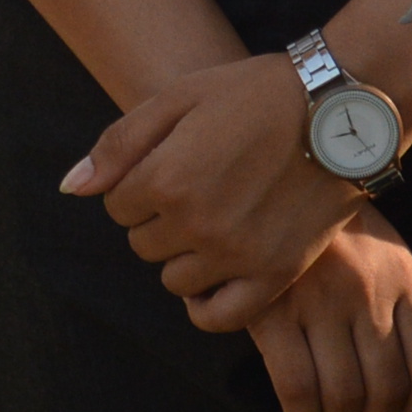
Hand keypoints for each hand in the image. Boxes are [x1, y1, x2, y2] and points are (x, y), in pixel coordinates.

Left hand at [67, 49, 368, 329]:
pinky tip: (215, 274)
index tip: (170, 165)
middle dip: (157, 219)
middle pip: (142, 244)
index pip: (117, 206)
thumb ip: (118, 144)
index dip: (137, 185)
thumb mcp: (179, 98)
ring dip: (183, 254)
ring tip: (214, 219)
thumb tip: (72, 188)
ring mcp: (236, 255)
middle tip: (197, 187)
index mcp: (166, 178)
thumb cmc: (254, 95)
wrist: (339, 111)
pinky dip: (207, 303)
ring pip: (174, 279)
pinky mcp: (274, 276)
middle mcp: (196, 224)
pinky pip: (218, 316)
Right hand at [244, 211, 411, 411]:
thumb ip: (396, 299)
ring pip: (345, 396)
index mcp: (403, 275)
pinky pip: (298, 388)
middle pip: (388, 389)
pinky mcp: (274, 310)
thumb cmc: (325, 221)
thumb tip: (402, 380)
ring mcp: (321, 300)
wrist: (269, 170)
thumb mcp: (381, 246)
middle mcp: (369, 290)